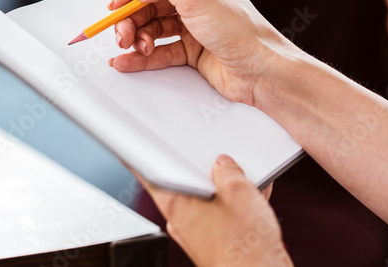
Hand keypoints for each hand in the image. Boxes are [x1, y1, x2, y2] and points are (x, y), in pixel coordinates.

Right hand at [107, 0, 292, 106]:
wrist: (262, 70)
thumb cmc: (241, 30)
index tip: (119, 5)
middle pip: (149, 2)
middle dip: (131, 18)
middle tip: (122, 34)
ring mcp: (193, 24)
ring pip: (152, 27)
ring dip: (137, 37)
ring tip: (134, 48)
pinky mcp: (192, 49)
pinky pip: (160, 49)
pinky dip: (141, 56)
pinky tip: (125, 62)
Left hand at [123, 154, 290, 266]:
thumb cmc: (244, 248)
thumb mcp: (240, 191)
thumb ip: (228, 170)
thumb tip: (224, 164)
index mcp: (176, 203)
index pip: (149, 171)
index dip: (142, 151)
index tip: (134, 139)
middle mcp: (181, 219)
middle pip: (184, 180)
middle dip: (202, 166)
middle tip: (216, 154)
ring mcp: (198, 231)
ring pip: (206, 196)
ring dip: (224, 184)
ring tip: (246, 180)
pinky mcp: (215, 239)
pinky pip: (220, 211)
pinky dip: (235, 201)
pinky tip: (253, 197)